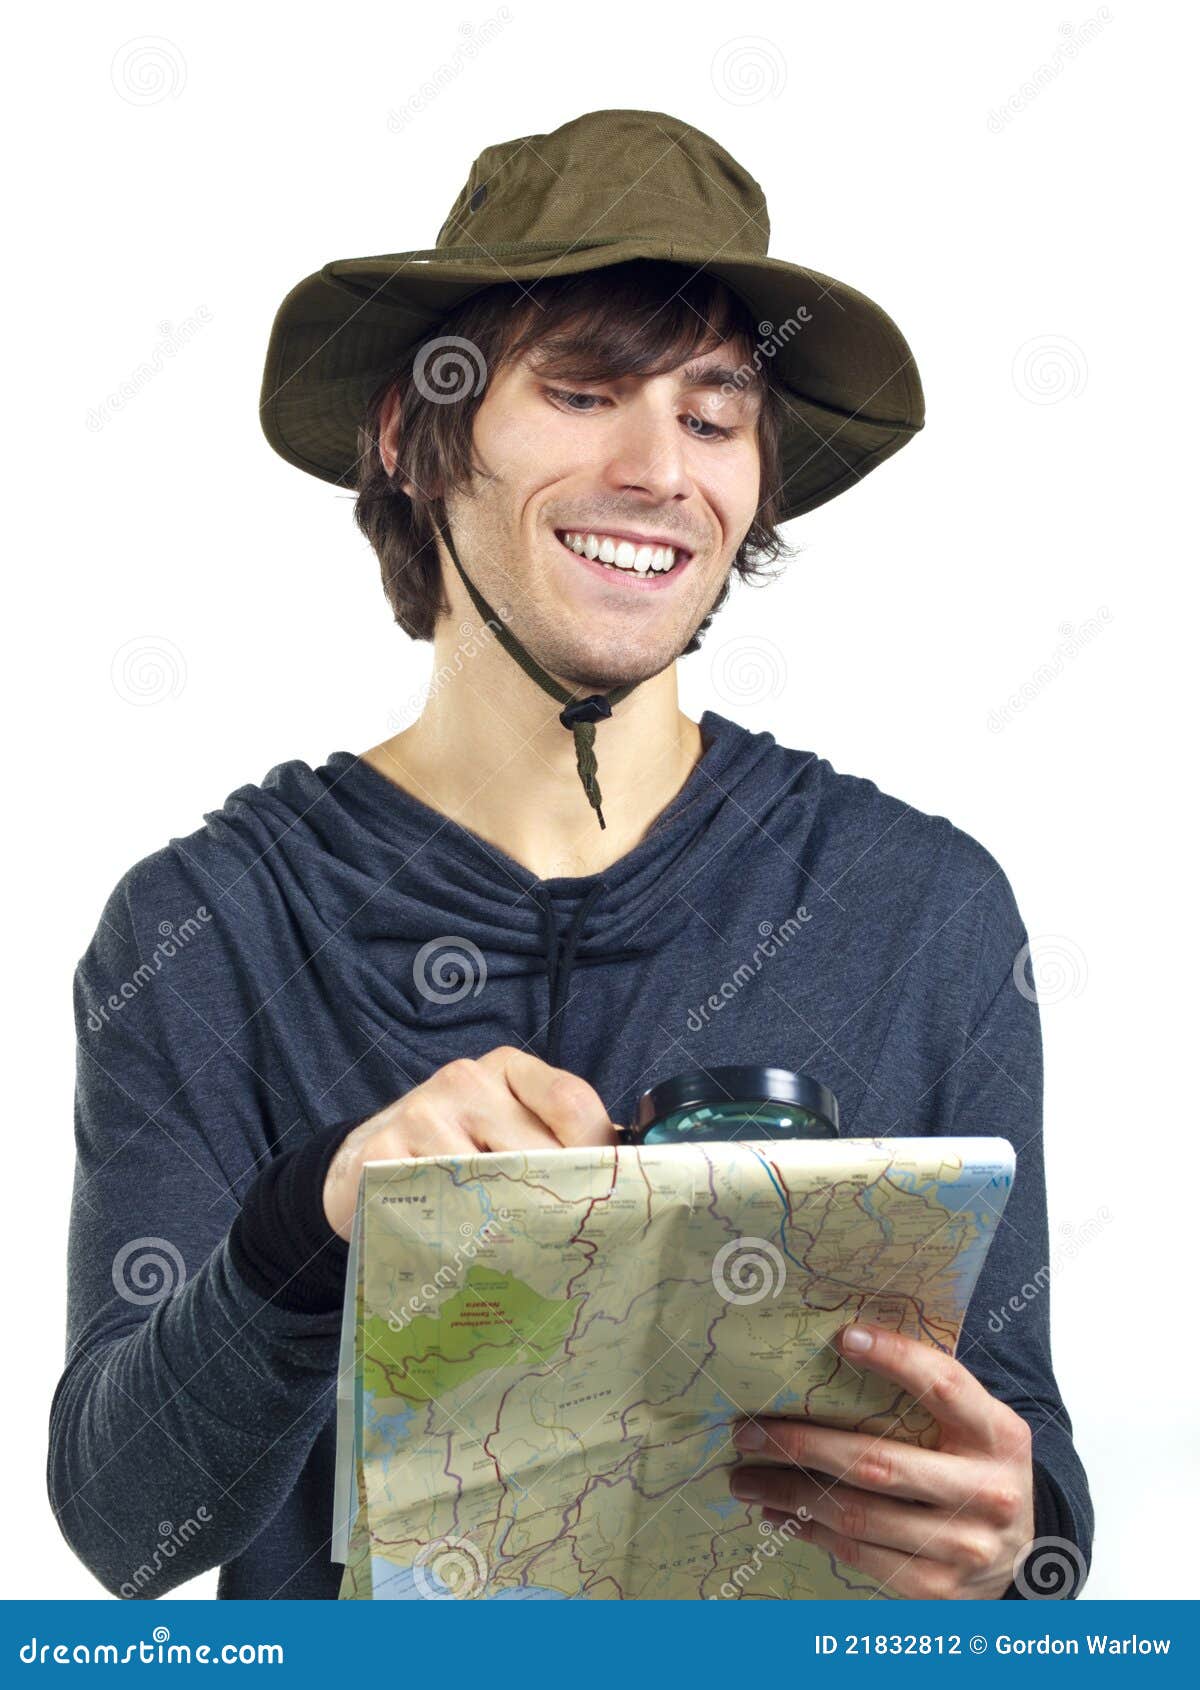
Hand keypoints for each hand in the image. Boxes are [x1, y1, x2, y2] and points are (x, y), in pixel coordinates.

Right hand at [322, 1045, 616, 1239]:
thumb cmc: (456, 1149)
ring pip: (492, 1185)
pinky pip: (442, 1205)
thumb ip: (560, 1140)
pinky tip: (470, 1251)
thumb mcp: (508, 1127)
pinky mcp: (384, 1152)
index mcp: (508, 1068)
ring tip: (521, 1257)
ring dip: (511, 1230)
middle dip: (558, 1204)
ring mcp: (423, 1112)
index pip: (571, 1102)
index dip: (595, 1156)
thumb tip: (631, 1177)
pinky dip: (462, 1237)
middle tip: (571, 1247)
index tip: (602, 1199)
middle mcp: (466, 1079)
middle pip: (538, 1150)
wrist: (364, 1160)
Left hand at [728, 1321, 1035, 1598]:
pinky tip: (778, 1512)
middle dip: (801, 1444)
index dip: (896, 1358)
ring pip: (856, 1513)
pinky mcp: (936, 1588)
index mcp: (999, 1435)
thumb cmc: (977, 1470)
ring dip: (789, 1492)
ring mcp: (963, 1546)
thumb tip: (841, 1346)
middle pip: (878, 1462)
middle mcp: (986, 1492)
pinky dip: (808, 1530)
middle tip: (747, 1430)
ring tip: (745, 1475)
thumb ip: (929, 1396)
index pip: (945, 1386)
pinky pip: (857, 1553)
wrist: (1024, 1556)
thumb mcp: (974, 1428)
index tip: (842, 1337)